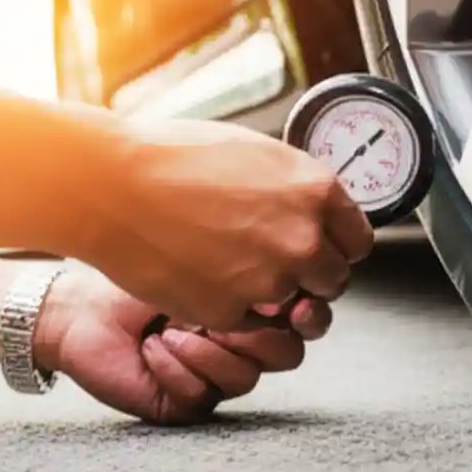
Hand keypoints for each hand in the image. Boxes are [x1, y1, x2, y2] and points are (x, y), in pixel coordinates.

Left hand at [35, 265, 332, 424]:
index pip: (307, 317)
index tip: (294, 300)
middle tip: (229, 315)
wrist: (83, 304)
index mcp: (255, 304)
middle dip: (260, 333)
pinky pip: (202, 395)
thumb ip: (254, 255)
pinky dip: (176, 367)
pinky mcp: (185, 401)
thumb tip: (295, 264)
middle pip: (288, 354)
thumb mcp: (206, 251)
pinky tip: (153, 346)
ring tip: (173, 327)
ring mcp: (215, 375)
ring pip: (246, 379)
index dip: (307, 312)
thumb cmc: (141, 267)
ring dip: (210, 349)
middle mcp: (240, 344)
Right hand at [86, 118, 373, 329]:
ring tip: (224, 258)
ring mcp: (268, 280)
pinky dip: (228, 305)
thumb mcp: (254, 151)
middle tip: (269, 257)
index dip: (336, 244)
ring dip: (267, 290)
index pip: (358, 240)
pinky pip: (245, 320)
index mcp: (316, 191)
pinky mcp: (230, 312)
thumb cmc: (172, 157)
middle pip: (333, 281)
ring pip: (289, 304)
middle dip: (308, 273)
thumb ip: (294, 185)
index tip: (321, 246)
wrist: (112, 185)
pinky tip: (201, 271)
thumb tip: (314, 207)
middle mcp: (302, 239)